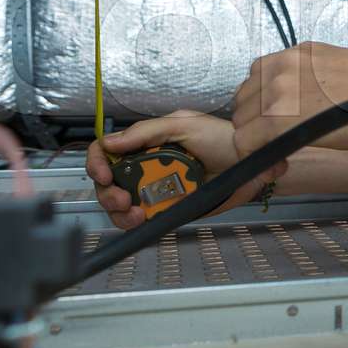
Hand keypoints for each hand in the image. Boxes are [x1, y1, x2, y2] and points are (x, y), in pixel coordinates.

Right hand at [86, 110, 287, 229]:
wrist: (249, 164)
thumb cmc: (222, 137)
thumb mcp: (184, 124)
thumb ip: (146, 132)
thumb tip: (109, 143)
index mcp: (145, 143)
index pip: (107, 151)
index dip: (97, 163)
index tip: (105, 175)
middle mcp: (144, 167)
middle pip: (108, 182)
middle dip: (108, 193)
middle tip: (123, 198)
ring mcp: (154, 190)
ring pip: (119, 205)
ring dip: (118, 211)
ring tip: (135, 212)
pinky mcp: (166, 209)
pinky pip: (140, 219)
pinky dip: (133, 222)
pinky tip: (142, 218)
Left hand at [231, 42, 347, 158]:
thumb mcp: (338, 66)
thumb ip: (314, 75)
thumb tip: (311, 95)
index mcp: (296, 54)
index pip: (258, 75)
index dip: (263, 101)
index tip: (278, 118)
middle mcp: (280, 67)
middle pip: (244, 97)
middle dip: (257, 120)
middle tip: (278, 139)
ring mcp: (275, 92)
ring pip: (241, 120)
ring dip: (256, 138)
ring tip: (280, 153)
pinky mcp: (275, 120)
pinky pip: (245, 142)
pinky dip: (257, 156)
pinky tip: (280, 164)